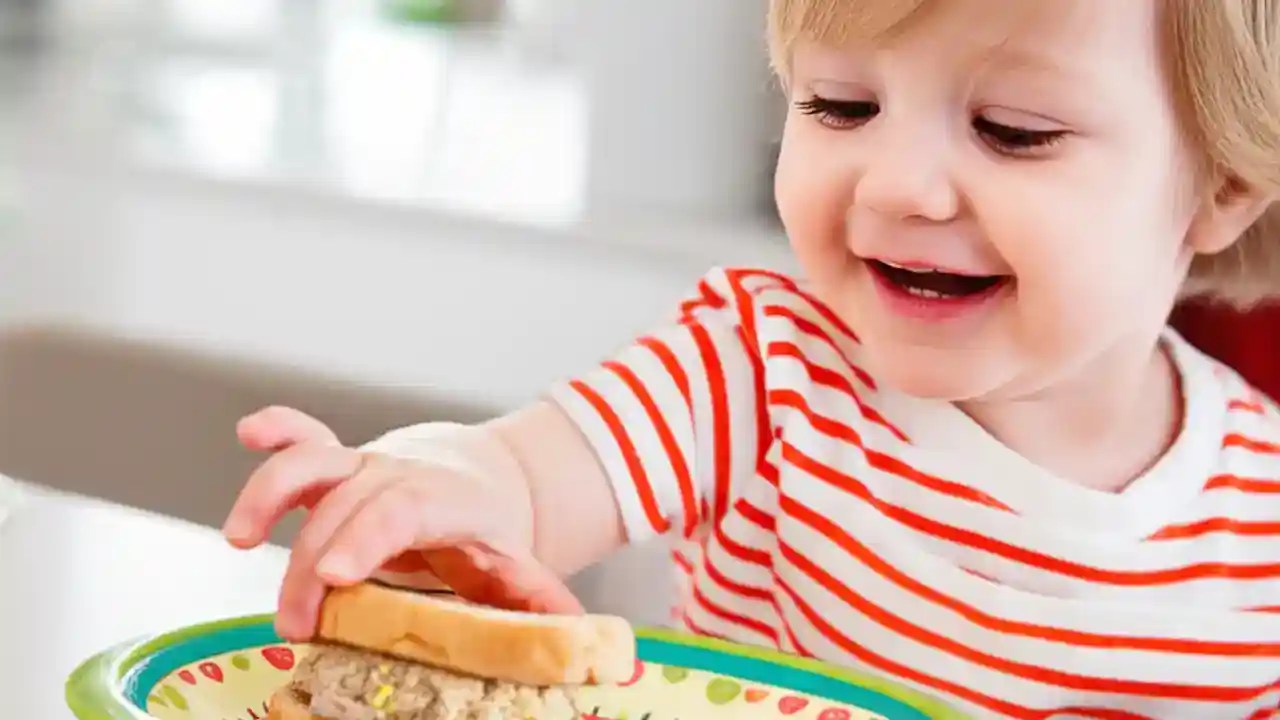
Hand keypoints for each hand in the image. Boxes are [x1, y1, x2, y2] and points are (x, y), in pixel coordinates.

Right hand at [222, 406, 582, 641]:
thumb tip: (576, 638)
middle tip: (296, 624)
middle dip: (309, 564)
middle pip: (344, 509)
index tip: (335, 575)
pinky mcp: (338, 462)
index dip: (366, 538)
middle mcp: (398, 475)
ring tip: (239, 541)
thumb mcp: (515, 566)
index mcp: (444, 501)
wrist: (481, 476)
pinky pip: (304, 438)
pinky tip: (250, 432)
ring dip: (270, 495)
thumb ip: (538, 602)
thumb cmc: (488, 531)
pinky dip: (276, 431)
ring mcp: (364, 464)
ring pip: (312, 462)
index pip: (401, 512)